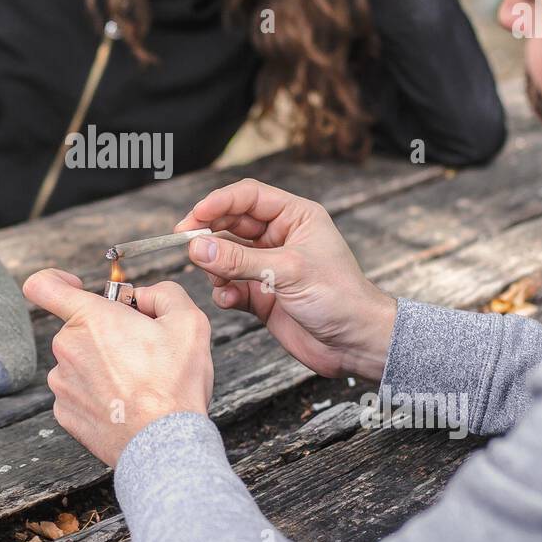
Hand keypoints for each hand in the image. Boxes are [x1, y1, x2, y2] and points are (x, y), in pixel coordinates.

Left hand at [22, 269, 213, 467]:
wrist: (164, 443)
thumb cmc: (174, 384)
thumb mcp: (188, 321)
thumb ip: (164, 293)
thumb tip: (144, 296)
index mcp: (91, 318)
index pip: (43, 285)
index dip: (56, 280)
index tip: (76, 288)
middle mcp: (67, 347)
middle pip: (78, 326)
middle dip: (105, 330)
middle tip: (140, 348)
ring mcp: (62, 382)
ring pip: (78, 360)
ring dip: (101, 363)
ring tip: (136, 381)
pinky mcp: (63, 412)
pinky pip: (77, 391)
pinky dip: (96, 392)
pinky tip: (123, 402)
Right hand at [175, 178, 396, 381]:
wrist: (355, 343)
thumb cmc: (339, 297)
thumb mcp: (288, 271)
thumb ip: (239, 260)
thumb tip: (197, 248)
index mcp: (295, 217)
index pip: (248, 197)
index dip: (218, 203)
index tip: (193, 218)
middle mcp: (280, 237)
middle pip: (231, 224)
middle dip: (209, 235)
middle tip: (186, 244)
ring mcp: (268, 266)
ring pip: (226, 255)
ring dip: (215, 266)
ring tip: (218, 278)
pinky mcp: (261, 294)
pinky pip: (230, 284)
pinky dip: (224, 290)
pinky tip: (230, 299)